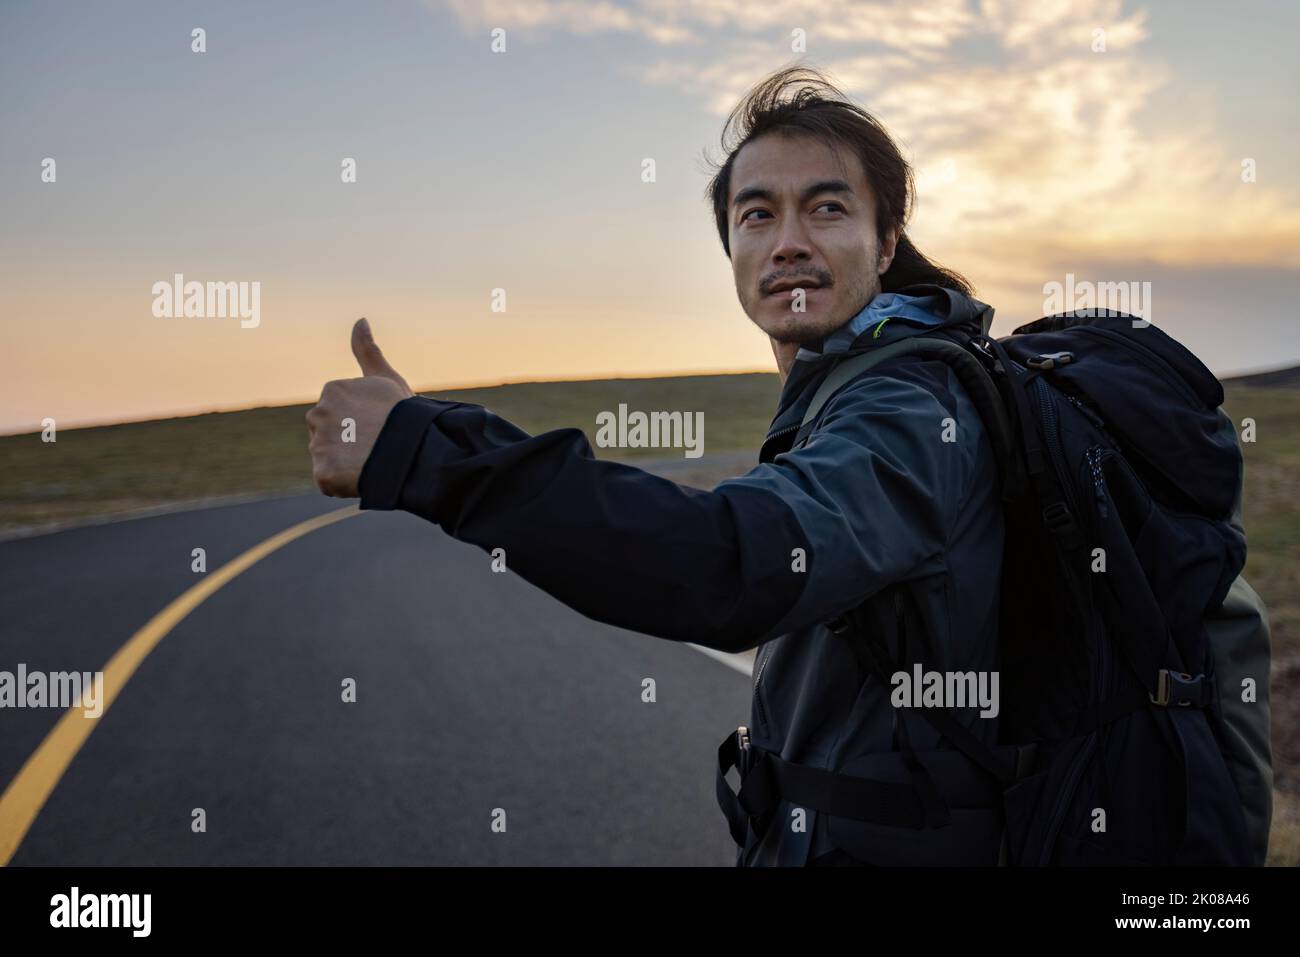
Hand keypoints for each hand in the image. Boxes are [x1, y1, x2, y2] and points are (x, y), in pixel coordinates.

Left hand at [307, 318, 413, 497]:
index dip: (362, 422)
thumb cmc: (404, 413)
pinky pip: (328, 481)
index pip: (340, 413)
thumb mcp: (386, 378)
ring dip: (347, 463)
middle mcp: (318, 414)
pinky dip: (343, 483)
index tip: (381, 426)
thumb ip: (367, 350)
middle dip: (349, 442)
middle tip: (378, 446)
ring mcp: (319, 445)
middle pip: (330, 434)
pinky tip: (364, 477)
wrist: (414, 447)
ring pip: (329, 458)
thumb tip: (359, 320)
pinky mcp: (323, 473)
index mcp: (332, 391)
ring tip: (374, 462)